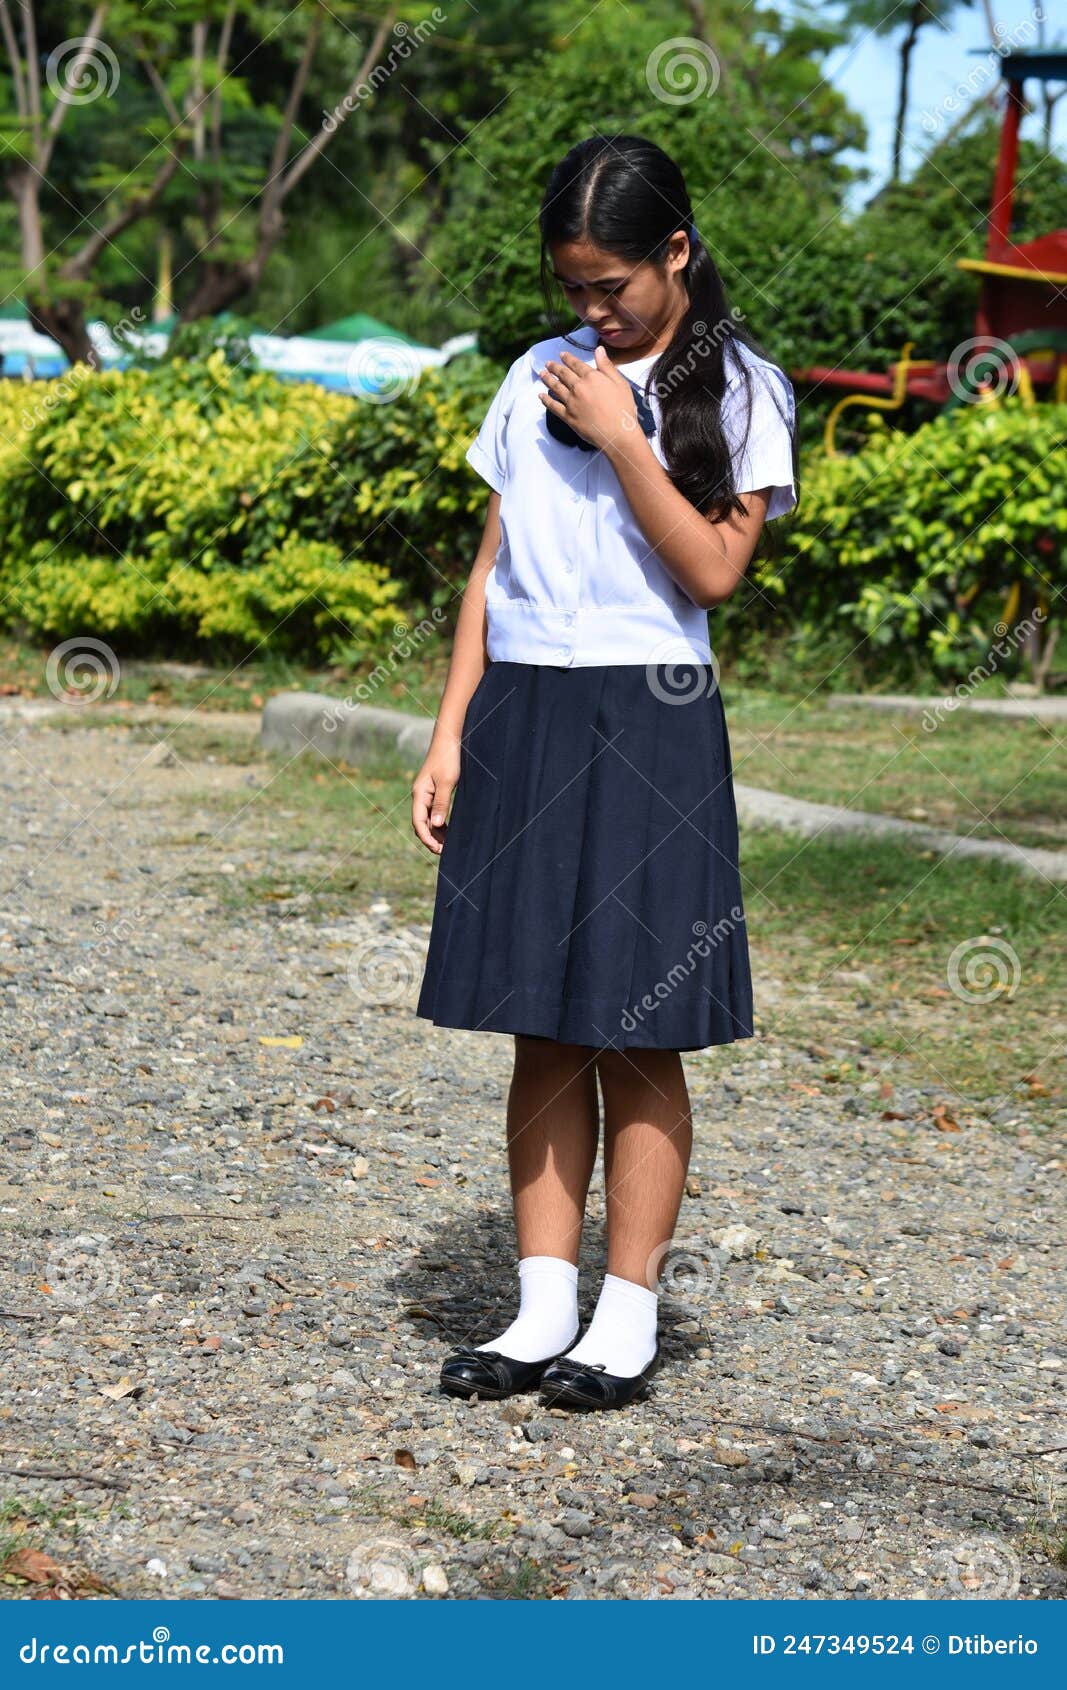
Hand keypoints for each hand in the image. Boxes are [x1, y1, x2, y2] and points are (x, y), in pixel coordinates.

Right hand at [412, 736, 460, 854]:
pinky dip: (440, 824)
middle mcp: (420, 796)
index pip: (419, 822)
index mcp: (419, 794)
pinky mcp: (433, 792)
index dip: (427, 838)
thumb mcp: (447, 782)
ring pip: (428, 820)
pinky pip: (434, 813)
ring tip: (448, 845)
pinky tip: (449, 831)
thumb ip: (441, 803)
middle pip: (422, 824)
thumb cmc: (448, 759)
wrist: (448, 741)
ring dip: (436, 833)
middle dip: (431, 839)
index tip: (437, 850)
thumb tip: (437, 825)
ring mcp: (426, 795)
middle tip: (445, 852)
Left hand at [537, 345, 639, 453]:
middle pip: (563, 374)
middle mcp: (578, 387)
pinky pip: (553, 406)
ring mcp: (571, 402)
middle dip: (554, 367)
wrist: (618, 433)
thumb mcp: (620, 383)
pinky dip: (546, 400)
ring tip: (542, 374)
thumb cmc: (623, 409)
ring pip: (555, 387)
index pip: (576, 364)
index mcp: (591, 377)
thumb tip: (599, 349)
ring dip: (547, 379)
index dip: (567, 358)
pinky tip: (541, 396)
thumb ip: (606, 365)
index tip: (561, 355)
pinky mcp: (568, 416)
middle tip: (548, 364)